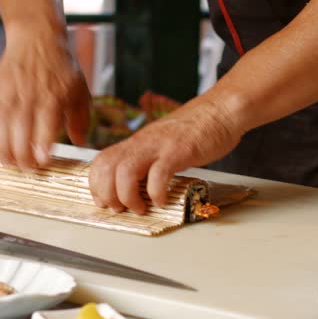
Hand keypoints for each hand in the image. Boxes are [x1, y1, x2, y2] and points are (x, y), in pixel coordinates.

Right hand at [0, 27, 90, 169]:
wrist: (37, 37)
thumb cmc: (61, 67)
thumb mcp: (79, 91)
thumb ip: (80, 119)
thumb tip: (80, 142)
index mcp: (52, 98)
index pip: (44, 129)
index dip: (41, 149)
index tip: (42, 162)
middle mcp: (28, 96)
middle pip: (20, 133)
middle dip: (21, 156)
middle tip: (25, 169)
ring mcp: (7, 91)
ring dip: (2, 148)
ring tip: (8, 162)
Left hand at [89, 98, 242, 213]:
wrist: (221, 110)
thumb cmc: (196, 129)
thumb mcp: (162, 143)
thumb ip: (149, 160)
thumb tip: (139, 184)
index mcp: (137, 142)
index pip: (102, 161)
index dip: (96, 184)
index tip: (104, 201)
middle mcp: (143, 143)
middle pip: (107, 167)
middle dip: (107, 193)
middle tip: (120, 208)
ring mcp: (159, 146)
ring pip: (126, 171)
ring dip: (127, 196)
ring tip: (139, 208)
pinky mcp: (179, 151)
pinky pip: (159, 174)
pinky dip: (156, 192)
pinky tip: (162, 201)